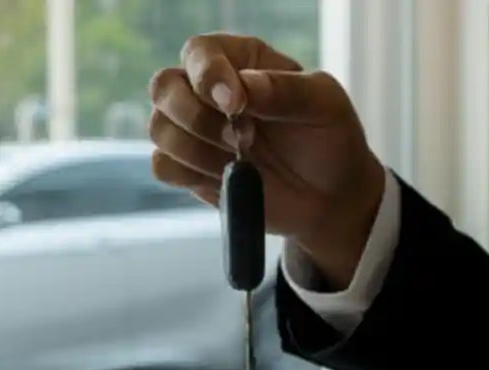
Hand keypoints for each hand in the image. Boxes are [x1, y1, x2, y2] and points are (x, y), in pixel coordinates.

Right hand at [148, 33, 385, 289]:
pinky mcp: (190, 168)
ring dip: (196, 150)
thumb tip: (244, 86)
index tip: (236, 103)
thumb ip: (285, 90)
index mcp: (240, 60)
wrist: (329, 197)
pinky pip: (162, 166)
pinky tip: (223, 177)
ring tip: (239, 162)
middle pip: (164, 87)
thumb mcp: (324, 105)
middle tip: (239, 139)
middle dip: (195, 117)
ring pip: (159, 128)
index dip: (207, 75)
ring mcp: (195, 130)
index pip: (199, 52)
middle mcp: (208, 90)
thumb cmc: (329, 139)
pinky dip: (188, 173)